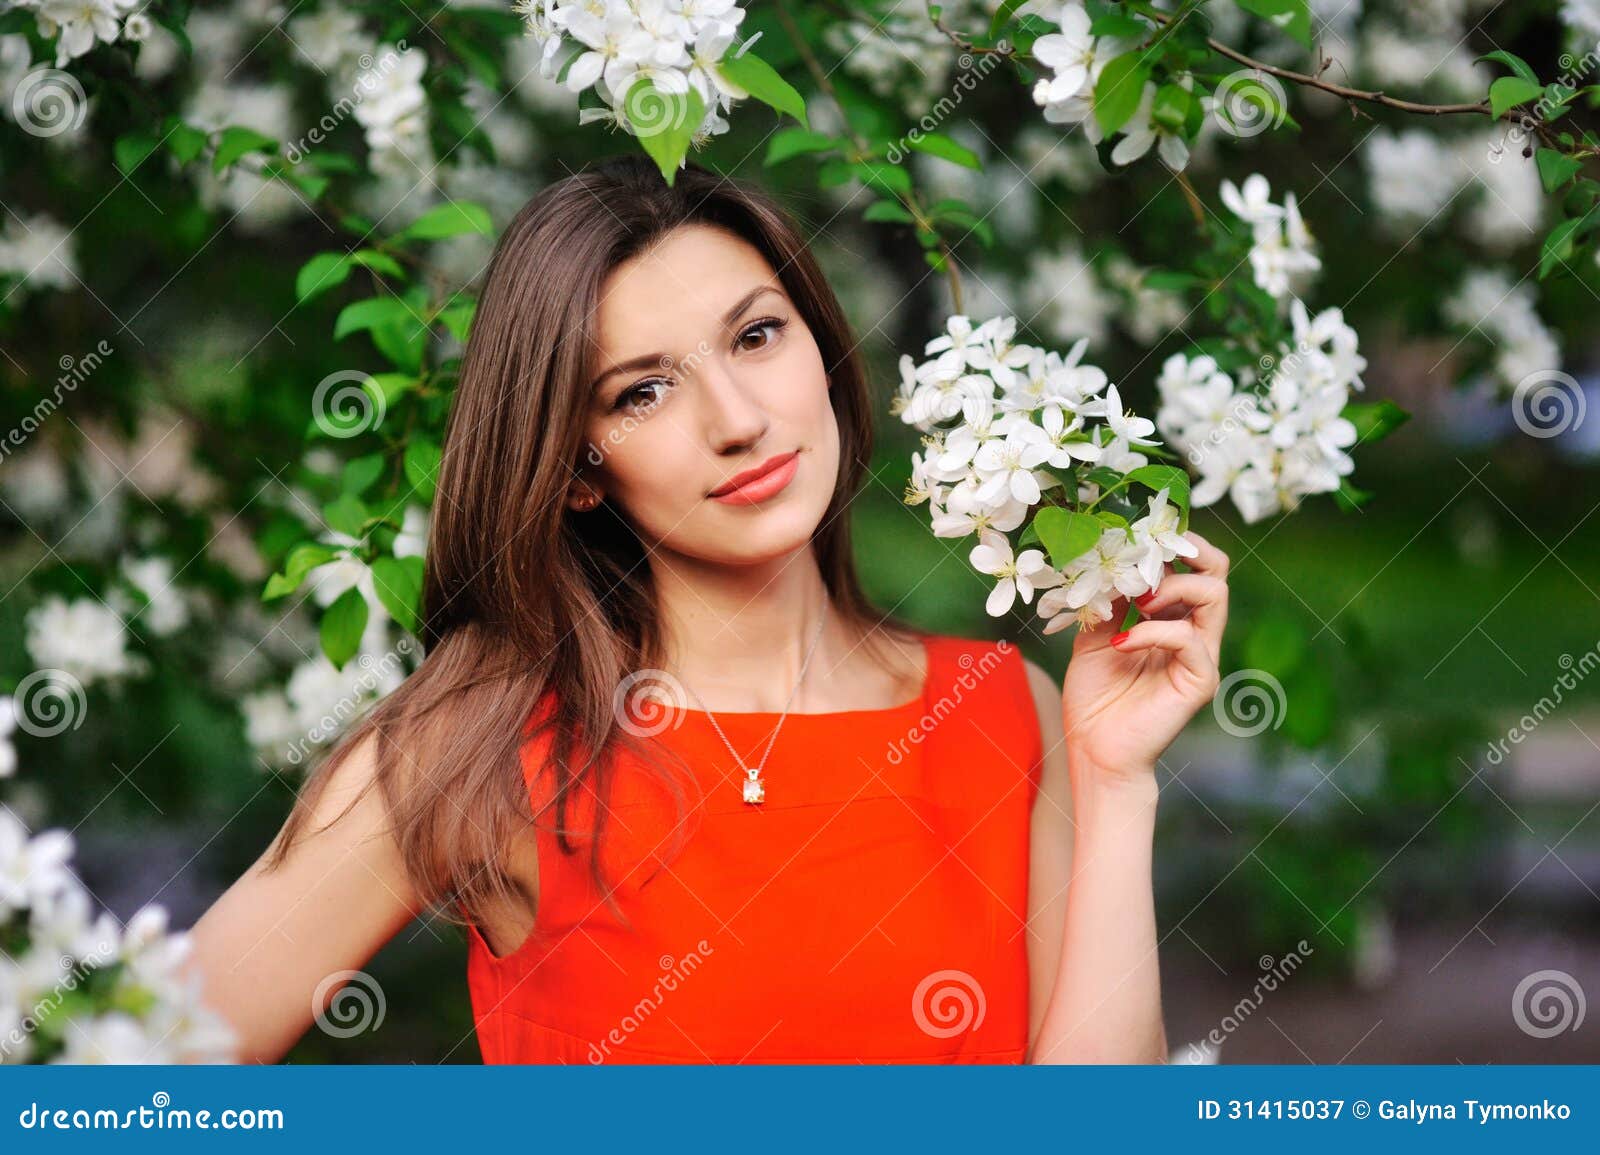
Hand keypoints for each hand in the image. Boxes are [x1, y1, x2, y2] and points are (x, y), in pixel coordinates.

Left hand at [1060, 531, 1229, 782]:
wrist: (1094, 749)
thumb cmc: (1095, 695)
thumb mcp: (1093, 633)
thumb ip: (1108, 599)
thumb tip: (1113, 557)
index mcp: (1171, 618)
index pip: (1193, 566)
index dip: (1172, 544)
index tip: (1138, 534)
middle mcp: (1193, 632)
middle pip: (1217, 572)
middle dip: (1186, 551)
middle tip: (1147, 556)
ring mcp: (1200, 656)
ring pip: (1215, 595)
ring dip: (1171, 587)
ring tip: (1135, 601)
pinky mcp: (1199, 680)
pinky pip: (1190, 638)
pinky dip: (1153, 631)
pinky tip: (1122, 643)